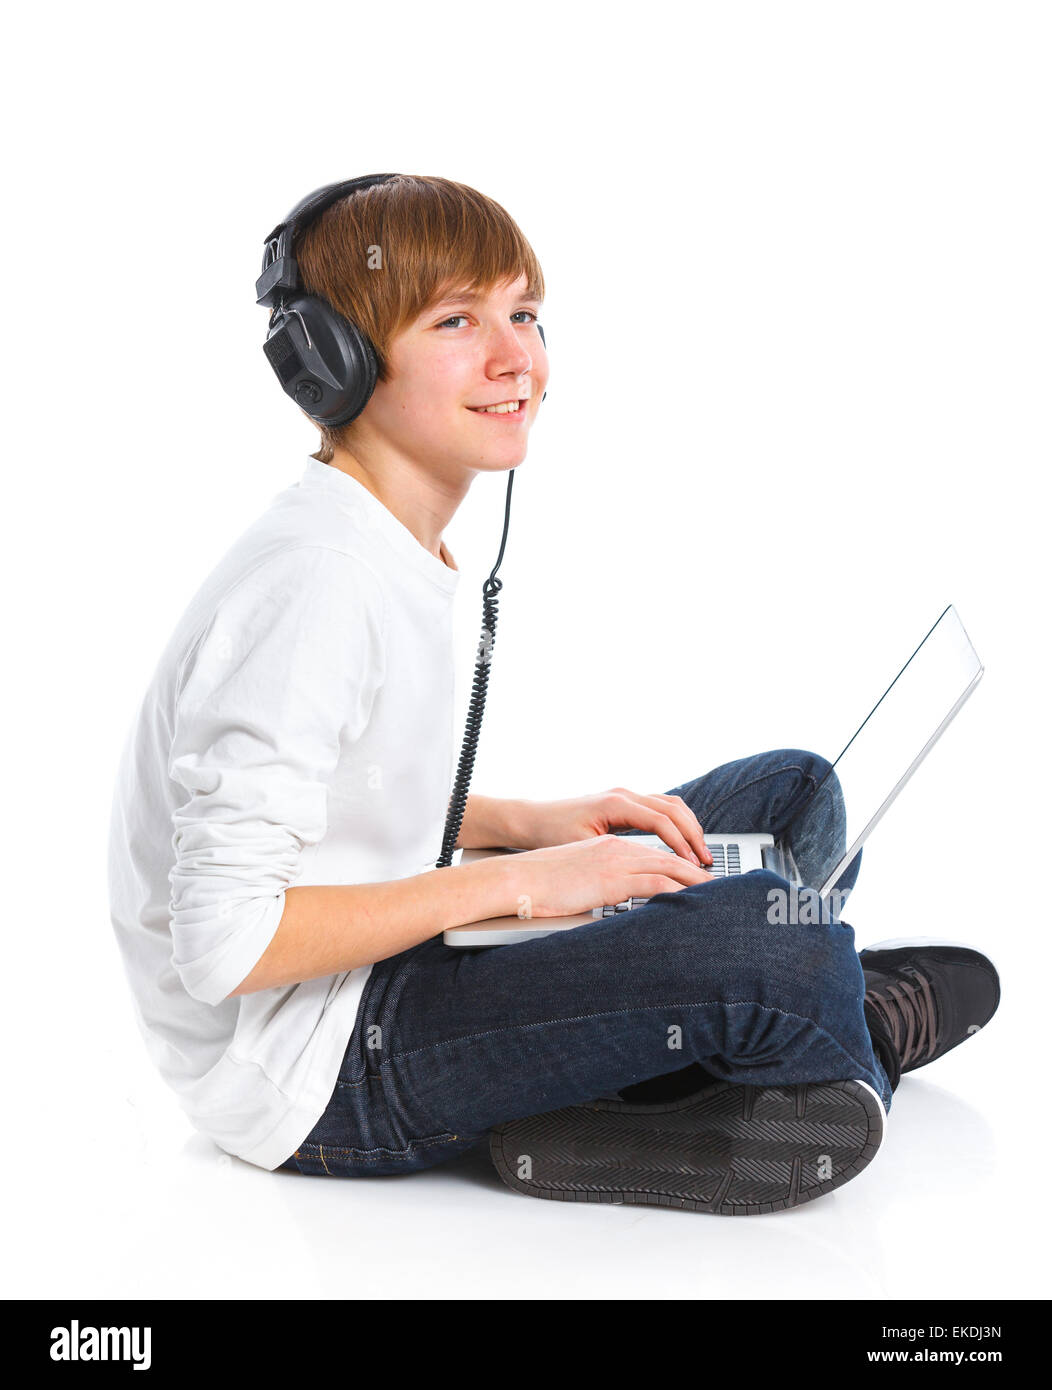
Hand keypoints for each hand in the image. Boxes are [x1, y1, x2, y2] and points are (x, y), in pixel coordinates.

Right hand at [496, 834, 713, 919]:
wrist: (515, 879)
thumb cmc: (537, 885)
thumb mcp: (575, 883)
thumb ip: (599, 888)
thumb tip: (614, 904)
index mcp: (610, 848)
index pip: (657, 854)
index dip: (684, 865)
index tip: (702, 879)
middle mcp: (618, 849)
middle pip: (671, 856)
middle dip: (700, 871)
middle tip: (724, 886)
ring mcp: (616, 861)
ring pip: (670, 867)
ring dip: (698, 881)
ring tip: (720, 895)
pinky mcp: (611, 878)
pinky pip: (656, 884)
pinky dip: (680, 893)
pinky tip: (694, 903)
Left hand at [518, 788, 712, 865]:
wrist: (531, 819)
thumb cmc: (551, 834)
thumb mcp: (583, 847)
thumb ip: (615, 856)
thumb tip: (644, 873)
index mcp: (616, 803)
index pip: (662, 821)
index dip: (682, 845)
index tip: (694, 866)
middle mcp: (624, 794)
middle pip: (674, 809)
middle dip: (694, 836)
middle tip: (707, 862)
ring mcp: (625, 795)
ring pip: (671, 805)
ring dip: (689, 827)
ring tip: (700, 854)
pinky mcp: (624, 803)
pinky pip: (660, 807)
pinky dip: (676, 823)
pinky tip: (681, 843)